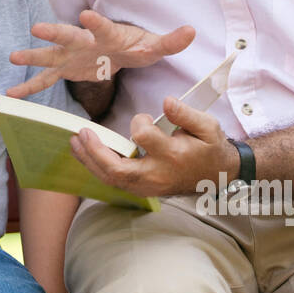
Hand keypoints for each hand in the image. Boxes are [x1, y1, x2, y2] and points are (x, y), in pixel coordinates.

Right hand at [5, 9, 194, 97]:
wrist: (118, 51)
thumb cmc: (135, 45)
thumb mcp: (153, 45)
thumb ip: (170, 41)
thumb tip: (191, 31)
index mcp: (107, 34)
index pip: (102, 26)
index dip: (95, 21)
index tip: (85, 14)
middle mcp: (85, 41)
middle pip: (68, 34)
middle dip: (54, 32)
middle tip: (36, 27)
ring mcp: (71, 55)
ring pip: (50, 55)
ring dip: (32, 57)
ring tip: (13, 58)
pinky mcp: (65, 70)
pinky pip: (45, 80)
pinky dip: (28, 88)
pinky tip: (10, 96)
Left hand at [68, 94, 235, 196]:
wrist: (219, 176)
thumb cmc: (210, 148)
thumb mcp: (207, 126)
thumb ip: (187, 114)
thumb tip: (167, 102)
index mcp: (173, 156)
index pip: (144, 136)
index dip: (140, 122)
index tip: (146, 117)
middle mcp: (157, 175)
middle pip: (118, 170)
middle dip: (95, 152)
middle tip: (81, 134)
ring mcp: (148, 186)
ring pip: (112, 179)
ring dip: (90, 161)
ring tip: (75, 143)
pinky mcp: (143, 190)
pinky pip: (115, 182)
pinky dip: (98, 168)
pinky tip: (86, 155)